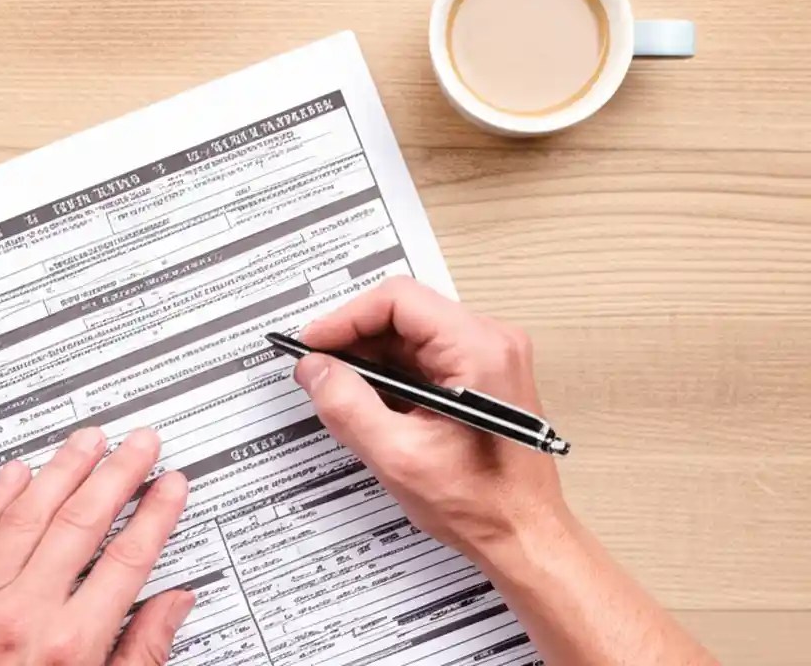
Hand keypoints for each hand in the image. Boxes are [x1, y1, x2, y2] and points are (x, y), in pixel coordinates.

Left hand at [0, 427, 194, 665]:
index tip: (171, 485)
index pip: (127, 558)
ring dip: (60, 471)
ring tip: (86, 441)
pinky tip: (15, 473)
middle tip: (139, 443)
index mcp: (71, 648)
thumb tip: (173, 604)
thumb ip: (142, 654)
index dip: (155, 514)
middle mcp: (22, 619)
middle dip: (116, 474)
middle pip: (81, 523)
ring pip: (26, 517)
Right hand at [293, 277, 566, 562]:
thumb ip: (347, 405)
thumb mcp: (396, 455)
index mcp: (479, 350)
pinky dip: (391, 374)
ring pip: (411, 335)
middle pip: (404, 313)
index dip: (345, 318)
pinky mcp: (481, 376)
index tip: (312, 344)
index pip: (398, 301)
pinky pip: (424, 357)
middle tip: (318, 370)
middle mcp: (491, 343)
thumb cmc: (481, 504)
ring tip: (339, 391)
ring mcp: (489, 358)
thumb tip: (314, 369)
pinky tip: (370, 403)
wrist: (522, 535)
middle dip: (354, 340)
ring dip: (371, 359)